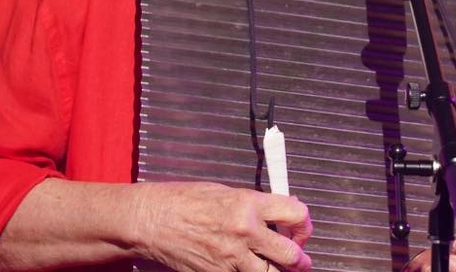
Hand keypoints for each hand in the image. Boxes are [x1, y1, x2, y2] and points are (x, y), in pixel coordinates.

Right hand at [129, 181, 311, 271]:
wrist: (150, 220)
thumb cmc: (183, 201)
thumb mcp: (224, 192)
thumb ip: (254, 204)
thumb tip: (279, 213)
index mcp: (249, 204)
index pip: (296, 213)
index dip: (304, 225)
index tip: (301, 230)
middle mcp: (245, 230)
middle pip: (290, 253)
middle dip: (299, 259)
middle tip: (300, 261)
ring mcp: (231, 257)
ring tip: (280, 270)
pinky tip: (248, 270)